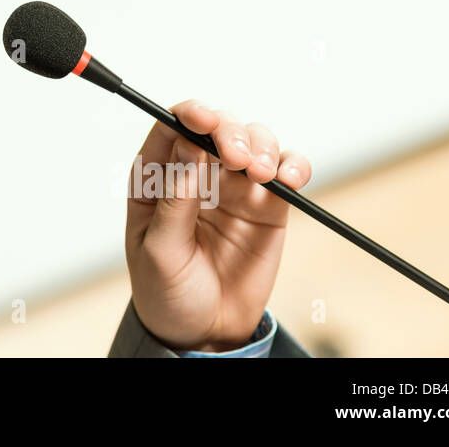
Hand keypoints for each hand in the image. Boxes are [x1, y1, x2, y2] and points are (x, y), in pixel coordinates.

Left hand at [123, 100, 311, 351]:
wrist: (203, 334)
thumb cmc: (166, 291)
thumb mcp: (159, 251)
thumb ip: (174, 201)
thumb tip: (190, 148)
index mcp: (156, 179)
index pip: (171, 129)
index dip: (188, 115)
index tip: (203, 118)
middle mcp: (195, 174)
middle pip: (216, 128)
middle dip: (228, 131)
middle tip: (235, 157)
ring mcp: (233, 188)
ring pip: (253, 140)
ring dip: (260, 145)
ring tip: (260, 173)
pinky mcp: (266, 206)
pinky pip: (285, 172)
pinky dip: (293, 166)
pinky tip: (288, 178)